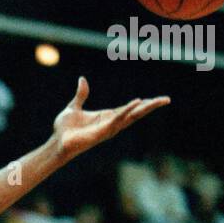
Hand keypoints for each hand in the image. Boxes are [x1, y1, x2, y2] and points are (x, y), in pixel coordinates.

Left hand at [52, 77, 169, 162]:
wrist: (56, 142)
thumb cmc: (64, 129)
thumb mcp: (74, 106)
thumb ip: (81, 94)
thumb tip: (82, 80)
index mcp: (107, 117)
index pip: (130, 109)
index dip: (143, 104)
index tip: (156, 99)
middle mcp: (111, 123)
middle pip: (135, 113)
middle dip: (151, 106)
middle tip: (167, 99)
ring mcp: (107, 129)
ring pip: (130, 117)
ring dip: (145, 108)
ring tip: (159, 101)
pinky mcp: (101, 133)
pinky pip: (117, 120)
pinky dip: (127, 111)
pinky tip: (137, 103)